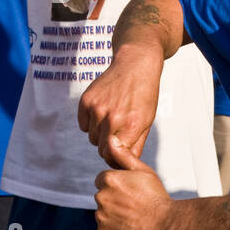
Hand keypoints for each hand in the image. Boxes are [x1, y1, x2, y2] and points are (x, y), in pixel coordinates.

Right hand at [78, 46, 161, 165]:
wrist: (135, 65)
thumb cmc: (144, 94)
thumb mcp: (147, 121)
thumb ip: (136, 145)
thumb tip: (123, 164)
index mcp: (132, 125)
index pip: (115, 156)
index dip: (117, 155)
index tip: (120, 151)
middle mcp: (113, 118)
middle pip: (101, 149)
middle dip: (108, 146)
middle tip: (117, 133)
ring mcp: (97, 109)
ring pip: (91, 138)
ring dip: (99, 134)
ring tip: (111, 119)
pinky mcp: (86, 101)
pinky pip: (82, 125)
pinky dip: (89, 123)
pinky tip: (101, 111)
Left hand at [94, 136, 173, 229]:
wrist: (166, 226)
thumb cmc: (157, 198)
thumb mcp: (143, 171)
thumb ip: (123, 155)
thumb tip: (111, 140)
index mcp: (108, 180)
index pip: (102, 180)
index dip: (117, 186)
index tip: (129, 193)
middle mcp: (101, 198)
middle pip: (102, 197)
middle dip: (113, 201)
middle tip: (133, 207)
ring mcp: (101, 218)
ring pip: (103, 215)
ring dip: (113, 217)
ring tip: (133, 219)